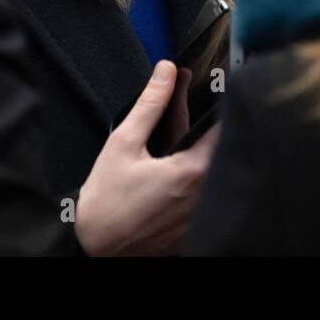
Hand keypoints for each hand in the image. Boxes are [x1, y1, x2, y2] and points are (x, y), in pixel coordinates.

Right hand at [75, 60, 219, 255]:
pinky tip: (175, 171)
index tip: (216, 87)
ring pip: (213, 171)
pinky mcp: (195, 227)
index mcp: (192, 171)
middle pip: (219, 148)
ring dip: (202, 152)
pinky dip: (197, 177)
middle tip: (188, 111)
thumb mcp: (124, 143)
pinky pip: (205, 194)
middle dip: (208, 126)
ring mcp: (201, 214)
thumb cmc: (106, 200)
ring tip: (178, 140)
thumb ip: (149, 105)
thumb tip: (166, 72)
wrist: (96, 247)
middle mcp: (204, 195)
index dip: (222, 102)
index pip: (224, 128)